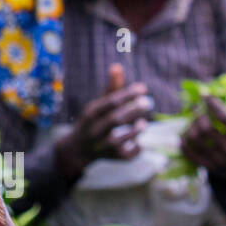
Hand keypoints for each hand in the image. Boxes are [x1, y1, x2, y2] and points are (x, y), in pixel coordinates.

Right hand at [56, 63, 152, 178]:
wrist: (78, 149)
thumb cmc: (93, 121)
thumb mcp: (98, 104)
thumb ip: (110, 88)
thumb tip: (117, 66)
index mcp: (91, 114)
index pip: (110, 102)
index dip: (127, 94)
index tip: (143, 87)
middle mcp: (93, 130)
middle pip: (114, 120)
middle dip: (132, 111)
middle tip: (147, 102)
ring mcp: (101, 146)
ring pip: (119, 140)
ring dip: (134, 131)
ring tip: (144, 122)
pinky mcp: (112, 158)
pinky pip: (127, 155)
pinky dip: (135, 148)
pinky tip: (139, 141)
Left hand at [180, 96, 225, 172]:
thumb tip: (206, 94)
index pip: (225, 118)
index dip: (212, 104)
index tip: (205, 95)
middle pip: (207, 128)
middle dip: (198, 116)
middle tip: (197, 112)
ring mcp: (220, 161)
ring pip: (195, 139)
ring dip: (190, 128)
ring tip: (192, 124)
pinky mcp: (209, 167)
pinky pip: (188, 152)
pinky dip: (184, 141)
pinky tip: (186, 135)